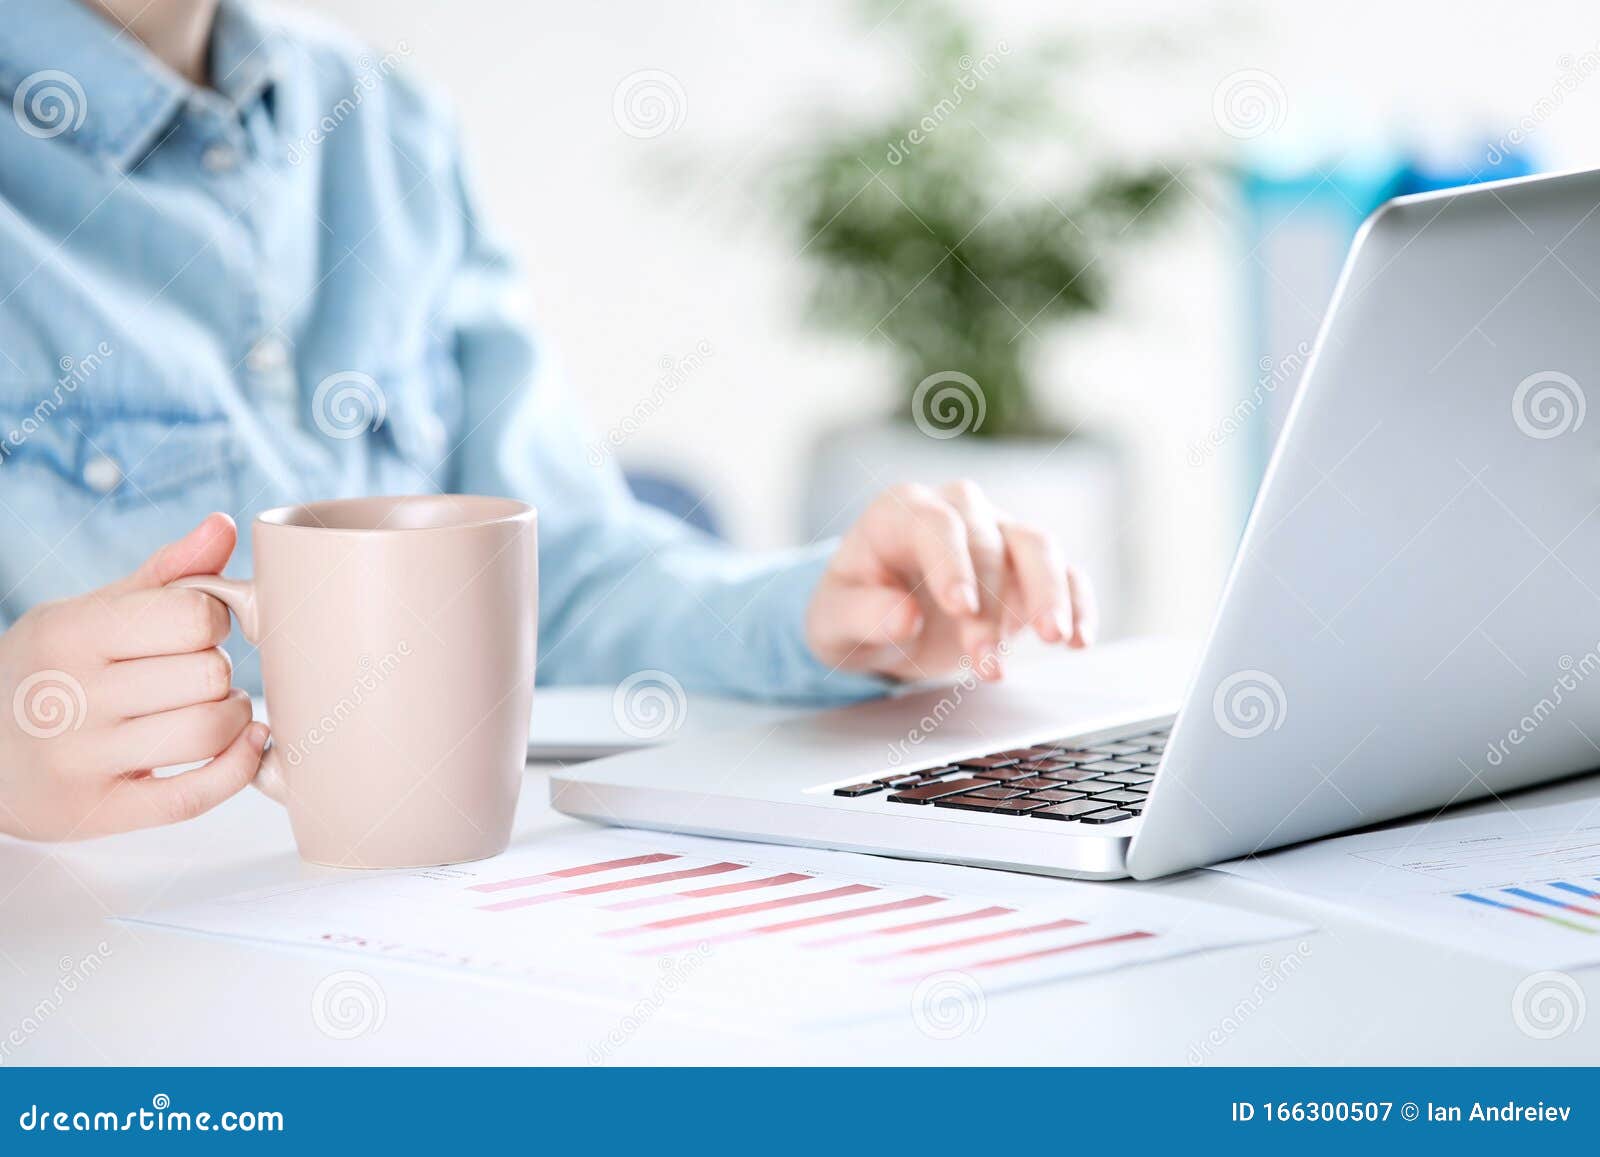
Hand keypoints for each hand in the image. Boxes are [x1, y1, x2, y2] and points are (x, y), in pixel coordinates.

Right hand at [0, 514, 266, 840]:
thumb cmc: (53, 670)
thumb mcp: (93, 611)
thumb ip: (167, 573)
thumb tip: (224, 525)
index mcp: (70, 633)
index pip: (193, 616)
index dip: (215, 620)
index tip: (200, 628)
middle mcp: (71, 696)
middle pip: (209, 675)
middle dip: (220, 671)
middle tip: (199, 674)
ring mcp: (82, 760)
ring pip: (208, 731)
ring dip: (234, 718)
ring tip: (215, 708)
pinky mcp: (100, 811)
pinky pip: (196, 795)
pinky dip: (237, 767)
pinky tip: (243, 745)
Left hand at [805, 482, 1096, 682]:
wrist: (876, 619)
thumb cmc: (852, 610)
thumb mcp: (835, 621)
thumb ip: (863, 615)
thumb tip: (903, 615)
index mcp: (900, 511)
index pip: (936, 525)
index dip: (952, 564)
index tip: (960, 609)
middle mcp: (956, 511)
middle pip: (990, 539)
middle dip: (991, 605)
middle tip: (986, 662)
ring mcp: (997, 533)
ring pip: (1038, 546)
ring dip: (1049, 595)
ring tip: (1056, 641)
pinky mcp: (1028, 567)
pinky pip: (1065, 573)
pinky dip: (1078, 603)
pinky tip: (1080, 640)